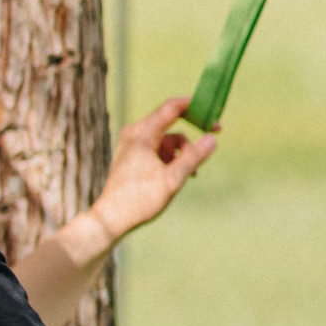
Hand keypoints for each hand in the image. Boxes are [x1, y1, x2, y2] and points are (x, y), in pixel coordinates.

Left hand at [90, 96, 217, 246]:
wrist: (111, 219)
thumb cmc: (139, 200)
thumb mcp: (172, 179)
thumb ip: (193, 157)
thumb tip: (212, 138)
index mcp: (142, 134)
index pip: (172, 107)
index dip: (195, 107)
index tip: (213, 113)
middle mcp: (135, 133)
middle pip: (170, 121)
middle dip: (192, 130)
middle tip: (214, 133)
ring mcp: (133, 144)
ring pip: (166, 138)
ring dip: (182, 151)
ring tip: (192, 172)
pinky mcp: (133, 155)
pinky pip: (158, 148)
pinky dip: (171, 157)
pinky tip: (179, 175)